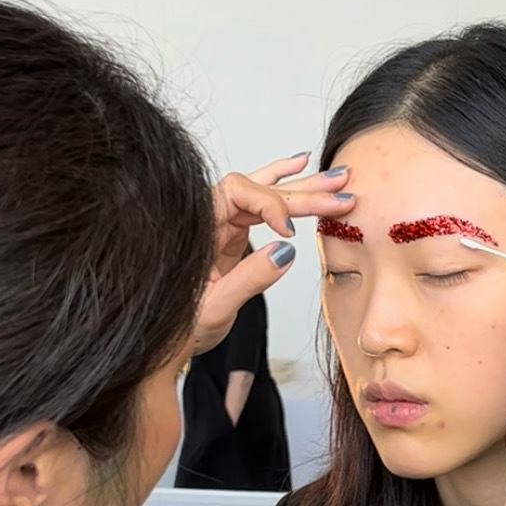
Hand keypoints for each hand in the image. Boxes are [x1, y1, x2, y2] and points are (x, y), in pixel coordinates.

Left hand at [194, 155, 355, 354]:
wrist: (166, 338)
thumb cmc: (179, 323)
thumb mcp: (214, 308)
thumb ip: (249, 278)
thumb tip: (286, 251)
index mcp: (198, 227)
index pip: (240, 194)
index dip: (270, 206)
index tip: (290, 232)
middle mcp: (210, 218)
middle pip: (260, 191)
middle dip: (303, 194)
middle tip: (340, 195)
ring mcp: (222, 223)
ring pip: (265, 194)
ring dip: (303, 188)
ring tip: (337, 179)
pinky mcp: (233, 233)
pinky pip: (262, 204)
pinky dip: (284, 187)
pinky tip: (302, 166)